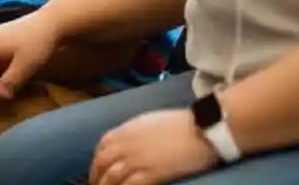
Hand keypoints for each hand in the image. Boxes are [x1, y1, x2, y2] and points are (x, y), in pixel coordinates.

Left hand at [90, 109, 218, 184]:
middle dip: (96, 176)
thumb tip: (126, 142)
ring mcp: (137, 159)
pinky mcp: (151, 173)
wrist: (201, 128)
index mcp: (126, 130)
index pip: (102, 147)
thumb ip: (133, 132)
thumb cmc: (180, 123)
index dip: (97, 160)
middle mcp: (126, 144)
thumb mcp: (148, 121)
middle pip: (102, 163)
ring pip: (111, 177)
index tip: (97, 170)